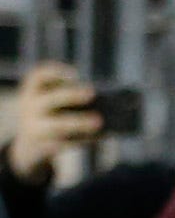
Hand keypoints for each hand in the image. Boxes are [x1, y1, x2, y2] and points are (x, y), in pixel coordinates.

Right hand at [7, 61, 98, 180]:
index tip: (75, 75)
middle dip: (71, 95)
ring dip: (80, 122)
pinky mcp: (46, 145)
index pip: (38, 76)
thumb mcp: (50, 103)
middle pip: (50, 100)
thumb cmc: (47, 116)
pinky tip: (104, 134)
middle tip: (92, 92)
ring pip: (59, 125)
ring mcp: (36, 127)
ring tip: (99, 121)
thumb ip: (69, 98)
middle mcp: (31, 107)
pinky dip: (87, 138)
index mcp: (32, 91)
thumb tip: (104, 102)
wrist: (27, 144)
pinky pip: (69, 142)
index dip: (55, 73)